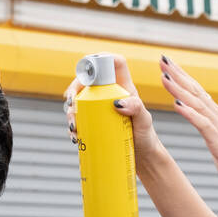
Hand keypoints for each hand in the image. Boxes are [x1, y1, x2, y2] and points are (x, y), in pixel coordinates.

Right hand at [63, 53, 165, 168]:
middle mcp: (109, 95)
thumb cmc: (147, 137)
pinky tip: (75, 136)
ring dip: (71, 112)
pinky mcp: (94, 125)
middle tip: (71, 103)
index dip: (101, 59)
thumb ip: (135, 108)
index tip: (88, 71)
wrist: (143, 157)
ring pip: (79, 102)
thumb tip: (116, 102)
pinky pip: (78, 121)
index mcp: (123, 87)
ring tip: (74, 126)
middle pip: (87, 82)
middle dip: (74, 90)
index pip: (114, 63)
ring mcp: (100, 110)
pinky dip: (72, 127)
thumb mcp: (143, 121)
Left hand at [157, 56, 217, 204]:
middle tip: (163, 59)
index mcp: (217, 118)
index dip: (182, 78)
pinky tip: (176, 104)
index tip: (167, 65)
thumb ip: (211, 130)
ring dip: (180, 89)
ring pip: (197, 104)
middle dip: (179, 75)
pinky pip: (202, 124)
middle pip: (196, 92)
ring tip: (165, 76)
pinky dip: (189, 113)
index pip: (197, 93)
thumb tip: (202, 122)